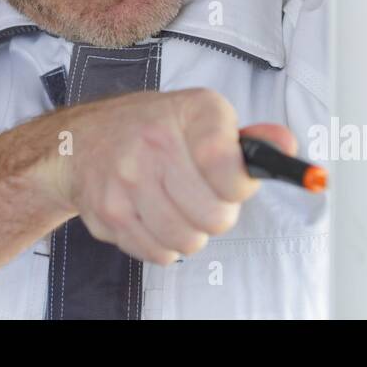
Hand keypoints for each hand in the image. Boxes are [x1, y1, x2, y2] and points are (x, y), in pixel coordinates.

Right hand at [35, 87, 297, 264]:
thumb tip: (285, 146)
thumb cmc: (152, 129)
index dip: (239, 187)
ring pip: (189, 242)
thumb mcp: (204, 118)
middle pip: (216, 217)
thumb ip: (249, 140)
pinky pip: (159, 254)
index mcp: (192, 111)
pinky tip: (151, 216)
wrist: (80, 141)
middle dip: (216, 214)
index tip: (233, 183)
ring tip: (175, 206)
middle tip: (200, 196)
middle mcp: (156, 140)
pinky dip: (162, 244)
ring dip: (189, 232)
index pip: (231, 168)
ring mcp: (128, 178)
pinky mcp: (109, 212)